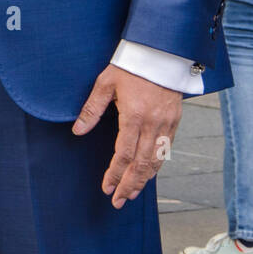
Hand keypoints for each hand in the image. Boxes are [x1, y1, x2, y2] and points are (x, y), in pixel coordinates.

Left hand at [74, 64, 181, 208]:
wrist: (160, 52)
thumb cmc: (130, 65)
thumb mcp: (105, 83)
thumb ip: (91, 109)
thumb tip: (77, 131)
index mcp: (133, 116)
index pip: (123, 154)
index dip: (114, 174)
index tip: (106, 187)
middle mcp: (151, 123)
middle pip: (141, 164)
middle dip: (128, 185)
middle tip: (118, 201)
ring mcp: (165, 123)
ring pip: (156, 161)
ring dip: (143, 180)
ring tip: (131, 193)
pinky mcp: (174, 121)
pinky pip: (166, 150)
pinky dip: (157, 166)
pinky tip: (149, 174)